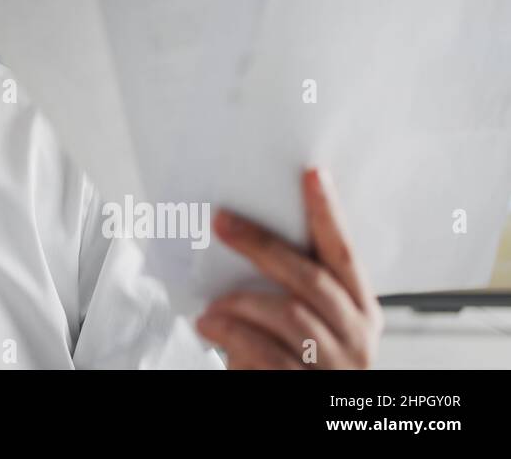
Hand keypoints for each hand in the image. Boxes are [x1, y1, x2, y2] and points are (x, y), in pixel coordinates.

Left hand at [195, 167, 383, 368]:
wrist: (293, 398)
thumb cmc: (290, 355)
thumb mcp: (304, 318)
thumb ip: (291, 284)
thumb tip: (241, 228)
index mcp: (360, 309)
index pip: (344, 252)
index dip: (329, 213)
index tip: (313, 173)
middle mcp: (357, 336)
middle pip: (310, 279)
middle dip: (262, 245)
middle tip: (223, 223)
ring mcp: (335, 364)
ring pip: (288, 314)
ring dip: (240, 302)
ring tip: (212, 305)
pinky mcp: (302, 386)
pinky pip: (265, 352)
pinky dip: (231, 334)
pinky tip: (211, 326)